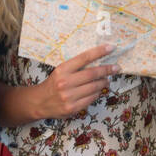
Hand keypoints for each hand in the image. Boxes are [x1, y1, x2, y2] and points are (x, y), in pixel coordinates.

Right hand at [0, 45, 117, 123]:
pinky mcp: (72, 108)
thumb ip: (76, 67)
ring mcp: (69, 96)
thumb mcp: (61, 71)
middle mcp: (65, 82)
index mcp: (62, 69)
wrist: (40, 102)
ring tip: (107, 80)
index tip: (111, 48)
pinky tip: (98, 90)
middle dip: (107, 70)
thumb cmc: (54, 84)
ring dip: (104, 82)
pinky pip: (91, 98)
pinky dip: (97, 93)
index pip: (84, 58)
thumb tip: (99, 61)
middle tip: (116, 67)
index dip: (99, 52)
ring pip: (94, 87)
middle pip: (92, 73)